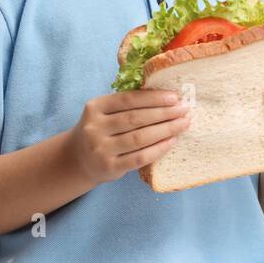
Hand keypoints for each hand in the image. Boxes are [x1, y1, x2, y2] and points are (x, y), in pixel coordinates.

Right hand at [68, 89, 191, 184]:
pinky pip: (139, 157)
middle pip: (136, 118)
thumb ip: (127, 103)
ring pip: (139, 138)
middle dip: (164, 113)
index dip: (153, 98)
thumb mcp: (105, 112)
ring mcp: (101, 149)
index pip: (128, 99)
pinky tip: (172, 141)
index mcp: (95, 107)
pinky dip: (158, 149)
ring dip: (165, 130)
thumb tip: (165, 95)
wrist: (79, 158)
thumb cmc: (101, 130)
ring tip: (183, 124)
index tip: (174, 97)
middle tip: (184, 109)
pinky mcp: (109, 167)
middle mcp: (95, 128)